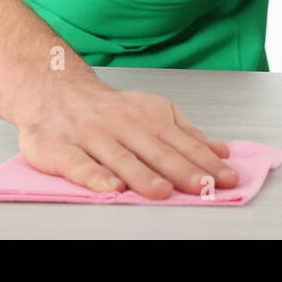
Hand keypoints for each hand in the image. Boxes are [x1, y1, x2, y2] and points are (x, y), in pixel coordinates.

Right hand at [15, 76, 238, 197]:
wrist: (55, 91)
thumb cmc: (109, 109)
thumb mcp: (153, 112)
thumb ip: (186, 134)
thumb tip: (221, 152)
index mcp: (149, 118)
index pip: (183, 144)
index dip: (206, 162)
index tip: (227, 178)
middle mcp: (123, 125)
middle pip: (156, 152)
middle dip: (182, 171)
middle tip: (203, 187)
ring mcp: (91, 136)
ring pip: (121, 158)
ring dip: (143, 175)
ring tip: (162, 191)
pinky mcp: (60, 148)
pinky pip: (79, 164)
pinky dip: (95, 177)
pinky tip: (111, 188)